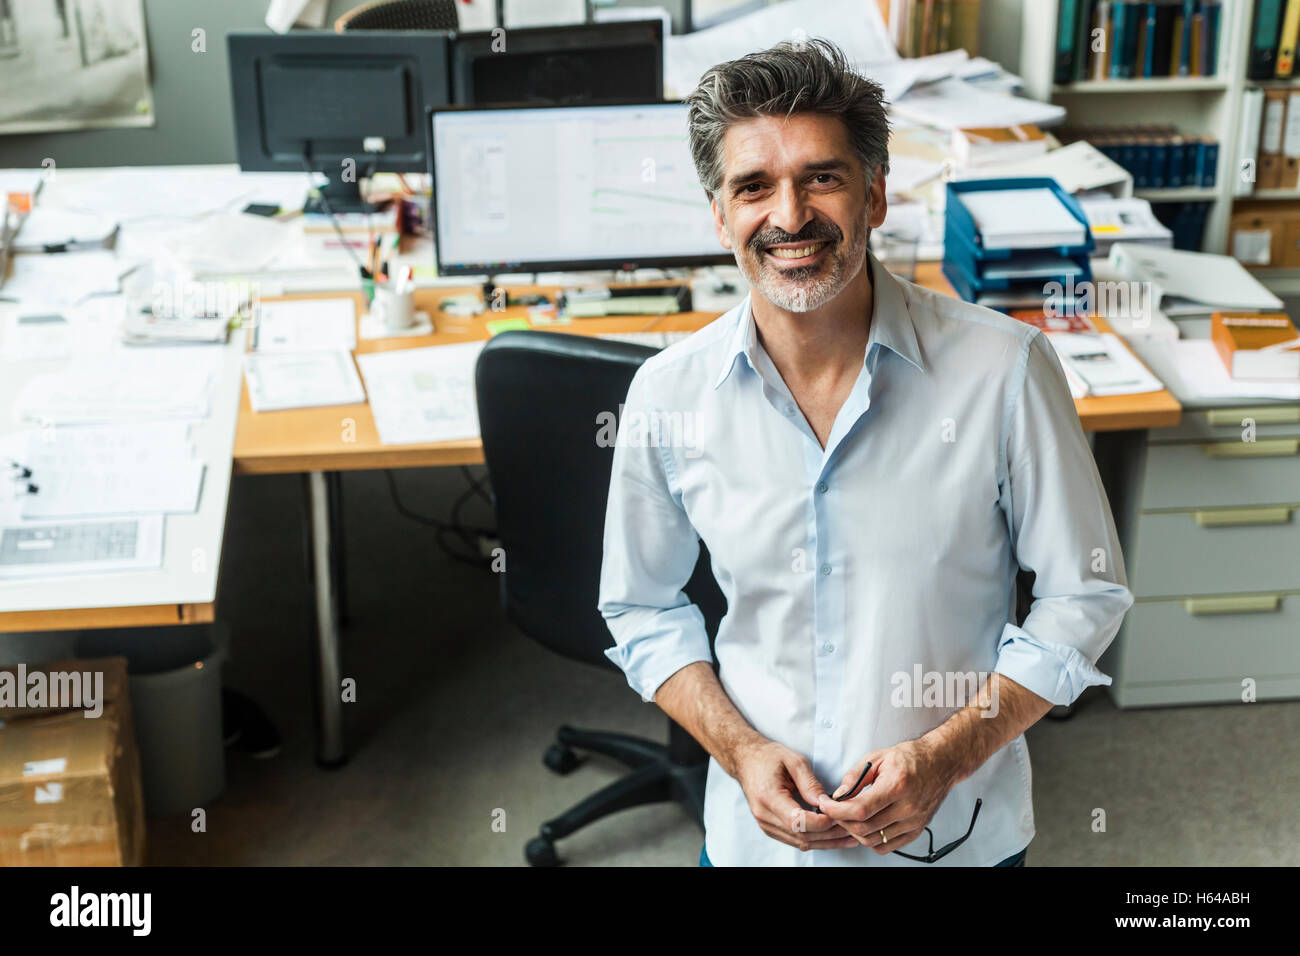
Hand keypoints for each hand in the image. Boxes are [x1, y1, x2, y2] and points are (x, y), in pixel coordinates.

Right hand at [732, 739, 858, 851]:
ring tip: (850, 836)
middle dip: (830, 834)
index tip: (841, 815)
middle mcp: (765, 816)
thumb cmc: (768, 757)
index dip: (822, 822)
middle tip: (852, 827)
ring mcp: (766, 825)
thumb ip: (810, 783)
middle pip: (802, 836)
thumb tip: (827, 803)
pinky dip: (817, 840)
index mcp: (768, 797)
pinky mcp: (771, 829)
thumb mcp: (793, 761)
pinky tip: (833, 836)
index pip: (799, 821)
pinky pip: (797, 840)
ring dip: (827, 841)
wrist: (746, 760)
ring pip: (801, 843)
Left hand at [814, 736, 960, 853]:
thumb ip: (855, 777)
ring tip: (847, 818)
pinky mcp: (916, 830)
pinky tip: (865, 827)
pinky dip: (871, 841)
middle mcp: (908, 807)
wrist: (941, 763)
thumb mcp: (878, 757)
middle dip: (841, 821)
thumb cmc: (910, 758)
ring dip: (854, 832)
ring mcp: (914, 822)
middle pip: (865, 828)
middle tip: (833, 811)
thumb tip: (838, 795)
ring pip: (874, 840)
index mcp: (897, 785)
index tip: (826, 805)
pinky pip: (887, 846)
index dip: (837, 811)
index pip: (860, 809)